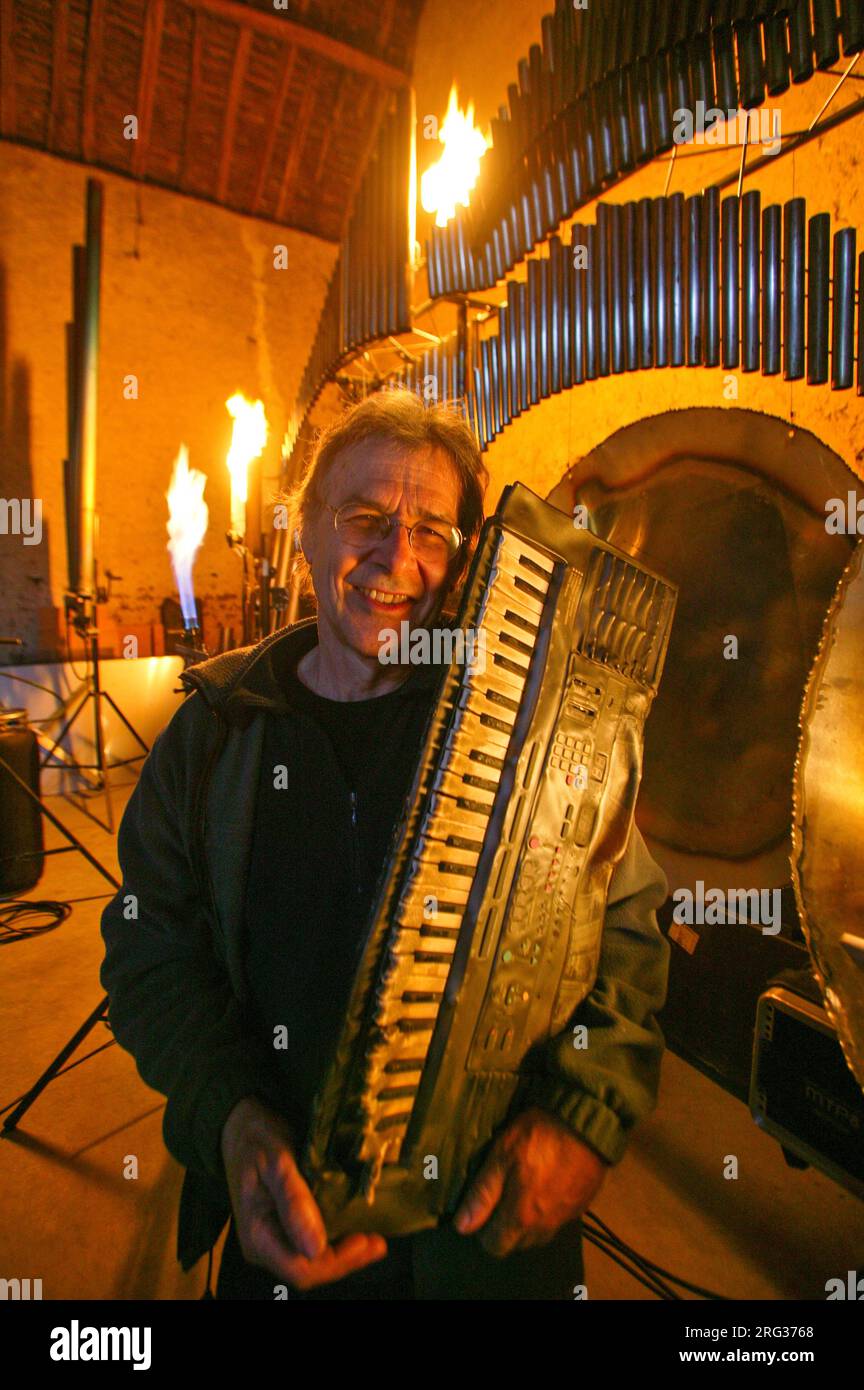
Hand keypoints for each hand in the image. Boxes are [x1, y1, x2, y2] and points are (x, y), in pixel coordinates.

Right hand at [220, 1096, 386, 1290]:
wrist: (240, 1125)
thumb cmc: (257, 1138)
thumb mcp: (277, 1162)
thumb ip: (293, 1202)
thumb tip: (315, 1248)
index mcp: (258, 1235)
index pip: (300, 1269)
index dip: (335, 1263)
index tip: (363, 1241)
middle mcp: (264, 1245)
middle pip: (309, 1270)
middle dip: (345, 1260)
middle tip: (379, 1243)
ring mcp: (274, 1238)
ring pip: (313, 1262)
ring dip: (344, 1254)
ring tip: (375, 1241)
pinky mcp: (284, 1228)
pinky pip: (311, 1245)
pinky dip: (336, 1242)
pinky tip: (356, 1231)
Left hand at [453, 1106, 607, 1257]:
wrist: (585, 1123)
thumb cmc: (538, 1136)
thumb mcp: (501, 1156)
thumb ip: (483, 1194)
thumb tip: (462, 1227)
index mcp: (521, 1217)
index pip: (494, 1246)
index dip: (482, 1230)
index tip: (482, 1208)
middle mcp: (544, 1227)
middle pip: (516, 1244)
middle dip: (503, 1229)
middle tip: (500, 1197)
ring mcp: (565, 1219)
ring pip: (537, 1237)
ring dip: (525, 1225)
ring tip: (520, 1194)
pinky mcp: (579, 1207)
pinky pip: (555, 1223)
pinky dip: (545, 1214)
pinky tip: (542, 1190)